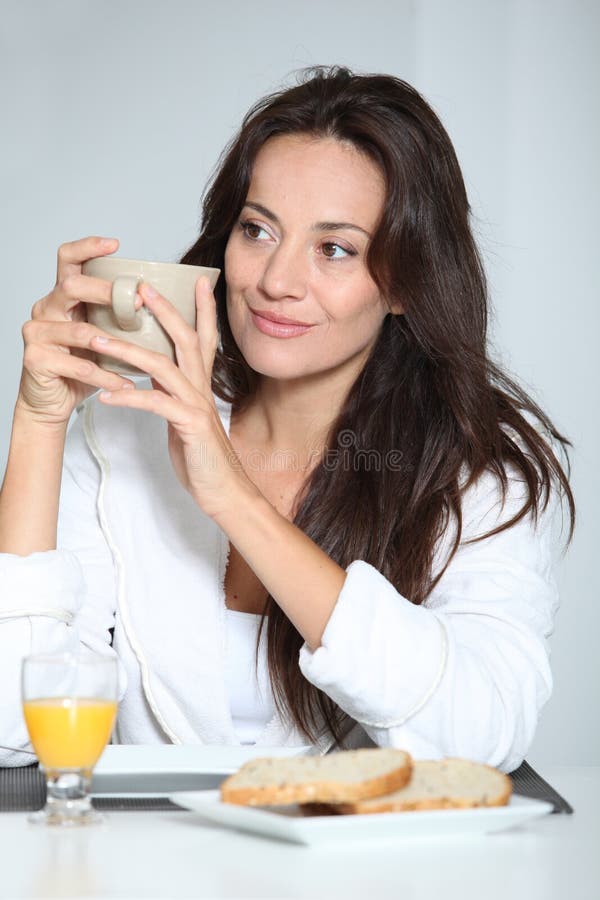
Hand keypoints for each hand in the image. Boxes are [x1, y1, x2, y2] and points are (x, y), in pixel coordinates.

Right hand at [17, 236, 136, 427]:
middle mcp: (45, 308)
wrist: (53, 402)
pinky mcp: (35, 359)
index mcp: (62, 297)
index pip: (68, 259)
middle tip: (137, 302)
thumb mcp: (102, 336)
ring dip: (114, 344)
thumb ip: (118, 318)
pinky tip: (125, 385)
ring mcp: (37, 332)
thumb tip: (163, 302)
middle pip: (72, 286)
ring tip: (140, 355)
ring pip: (79, 330)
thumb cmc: (81, 367)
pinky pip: (78, 365)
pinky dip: (106, 376)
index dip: (88, 247)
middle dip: (106, 291)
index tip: (115, 244)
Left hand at [90, 279, 259, 518]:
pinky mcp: (189, 426)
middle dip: (164, 309)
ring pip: (164, 366)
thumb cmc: (204, 457)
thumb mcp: (187, 418)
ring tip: (99, 340)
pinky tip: (107, 395)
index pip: (203, 337)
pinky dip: (130, 397)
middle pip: (185, 338)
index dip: (201, 307)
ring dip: (129, 350)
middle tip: (140, 287)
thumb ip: (175, 394)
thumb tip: (156, 378)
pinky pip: (156, 404)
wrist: (225, 491)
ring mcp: (197, 405)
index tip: (194, 279)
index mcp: (201, 384)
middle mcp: (201, 388)